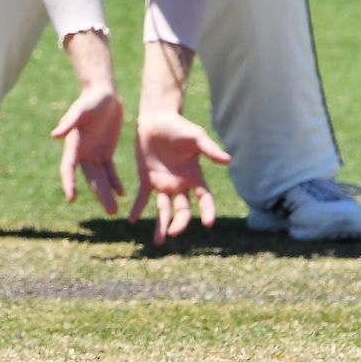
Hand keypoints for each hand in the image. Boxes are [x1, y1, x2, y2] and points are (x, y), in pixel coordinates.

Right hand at [50, 87, 124, 214]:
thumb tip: (54, 135)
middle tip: (110, 211)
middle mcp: (82, 153)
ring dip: (107, 193)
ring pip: (101, 178)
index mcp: (73, 145)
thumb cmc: (90, 100)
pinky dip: (115, 182)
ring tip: (115, 211)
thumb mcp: (80, 110)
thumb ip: (68, 122)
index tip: (71, 199)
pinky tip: (121, 194)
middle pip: (90, 179)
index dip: (69, 183)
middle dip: (100, 195)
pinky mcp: (106, 151)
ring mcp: (94, 153)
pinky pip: (110, 171)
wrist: (103, 94)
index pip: (69, 169)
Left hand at [129, 110, 230, 245]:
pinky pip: (143, 197)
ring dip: (161, 225)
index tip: (208, 224)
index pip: (205, 199)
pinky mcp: (147, 179)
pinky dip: (138, 209)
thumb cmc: (179, 127)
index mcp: (194, 176)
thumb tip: (228, 160)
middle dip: (180, 223)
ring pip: (164, 210)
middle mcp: (180, 184)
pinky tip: (132, 220)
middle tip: (173, 232)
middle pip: (183, 210)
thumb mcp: (195, 137)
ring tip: (158, 242)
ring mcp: (163, 183)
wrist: (156, 119)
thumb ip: (210, 149)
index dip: (208, 211)